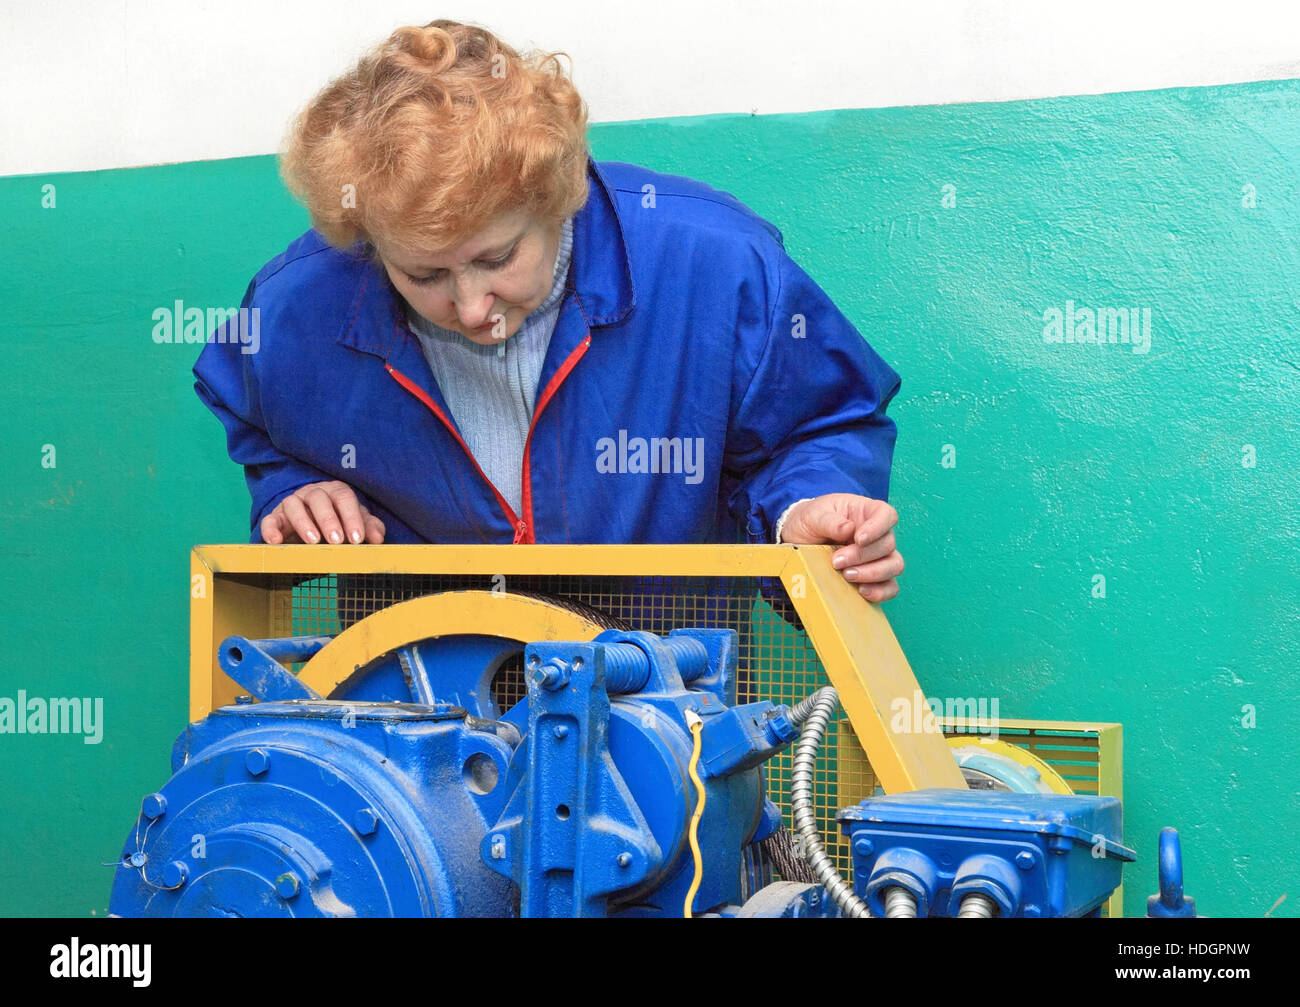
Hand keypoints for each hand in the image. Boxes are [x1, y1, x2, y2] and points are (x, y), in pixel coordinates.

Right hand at [261, 481, 385, 544]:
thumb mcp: (355, 523)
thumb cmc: (338, 522)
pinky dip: (271, 529)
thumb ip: (369, 528)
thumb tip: (378, 539)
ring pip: (293, 504)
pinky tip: (276, 542)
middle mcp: (313, 494)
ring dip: (303, 522)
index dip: (351, 517)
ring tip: (313, 541)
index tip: (357, 539)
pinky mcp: (275, 517)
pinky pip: (270, 519)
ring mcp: (292, 503)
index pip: (344, 498)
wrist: (311, 524)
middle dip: (329, 519)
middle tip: (337, 540)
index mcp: (335, 492)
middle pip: (319, 499)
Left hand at [779, 493, 902, 601]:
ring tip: (847, 575)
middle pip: (888, 544)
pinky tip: (861, 591)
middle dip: (862, 556)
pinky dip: (880, 591)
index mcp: (865, 512)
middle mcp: (877, 535)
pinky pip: (890, 587)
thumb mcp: (813, 516)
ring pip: (894, 566)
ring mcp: (878, 557)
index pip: (887, 515)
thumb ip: (829, 521)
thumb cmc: (810, 522)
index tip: (859, 539)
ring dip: (872, 573)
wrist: (799, 541)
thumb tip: (848, 529)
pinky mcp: (874, 578)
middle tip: (836, 561)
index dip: (878, 527)